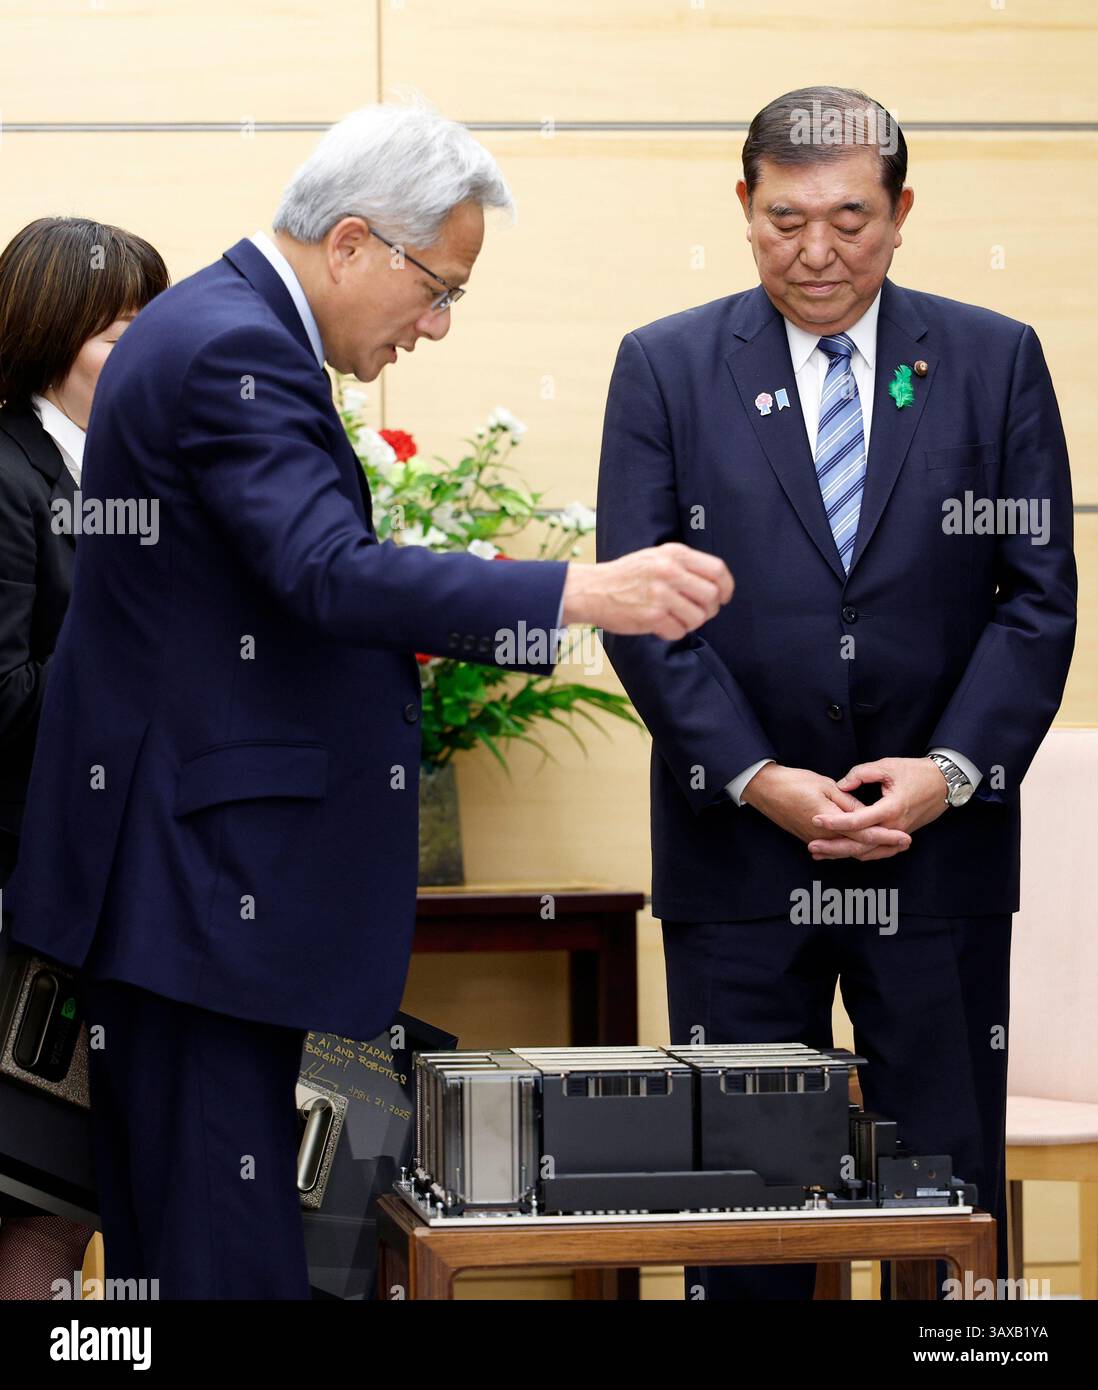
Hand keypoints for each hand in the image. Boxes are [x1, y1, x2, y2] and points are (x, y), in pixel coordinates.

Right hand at [562, 543, 732, 638]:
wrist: (592, 589)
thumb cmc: (627, 575)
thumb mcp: (657, 557)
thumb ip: (685, 565)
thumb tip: (717, 586)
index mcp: (674, 553)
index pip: (717, 570)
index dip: (726, 587)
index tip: (724, 597)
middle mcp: (669, 571)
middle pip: (712, 596)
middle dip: (710, 609)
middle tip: (697, 612)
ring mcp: (660, 594)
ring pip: (699, 617)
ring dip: (691, 622)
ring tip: (675, 618)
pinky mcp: (652, 616)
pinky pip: (680, 632)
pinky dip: (674, 632)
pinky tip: (661, 625)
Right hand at [741, 763, 911, 860]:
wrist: (765, 790)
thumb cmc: (794, 783)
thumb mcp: (825, 786)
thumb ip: (848, 802)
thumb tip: (865, 812)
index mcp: (830, 822)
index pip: (865, 834)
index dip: (887, 836)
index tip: (905, 837)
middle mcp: (824, 837)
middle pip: (859, 848)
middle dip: (884, 847)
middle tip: (904, 844)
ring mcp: (816, 840)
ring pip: (848, 851)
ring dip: (869, 850)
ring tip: (890, 846)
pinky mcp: (810, 839)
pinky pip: (836, 848)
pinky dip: (852, 849)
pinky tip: (861, 848)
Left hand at [806, 756, 948, 858]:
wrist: (944, 783)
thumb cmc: (916, 772)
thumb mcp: (887, 766)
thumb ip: (861, 774)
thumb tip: (841, 785)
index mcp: (891, 809)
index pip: (858, 821)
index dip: (835, 821)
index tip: (816, 819)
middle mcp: (894, 827)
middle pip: (860, 845)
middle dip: (834, 847)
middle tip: (812, 845)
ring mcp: (898, 834)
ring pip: (868, 853)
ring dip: (843, 854)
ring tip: (820, 853)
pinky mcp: (899, 836)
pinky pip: (878, 852)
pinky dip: (860, 854)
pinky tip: (843, 854)